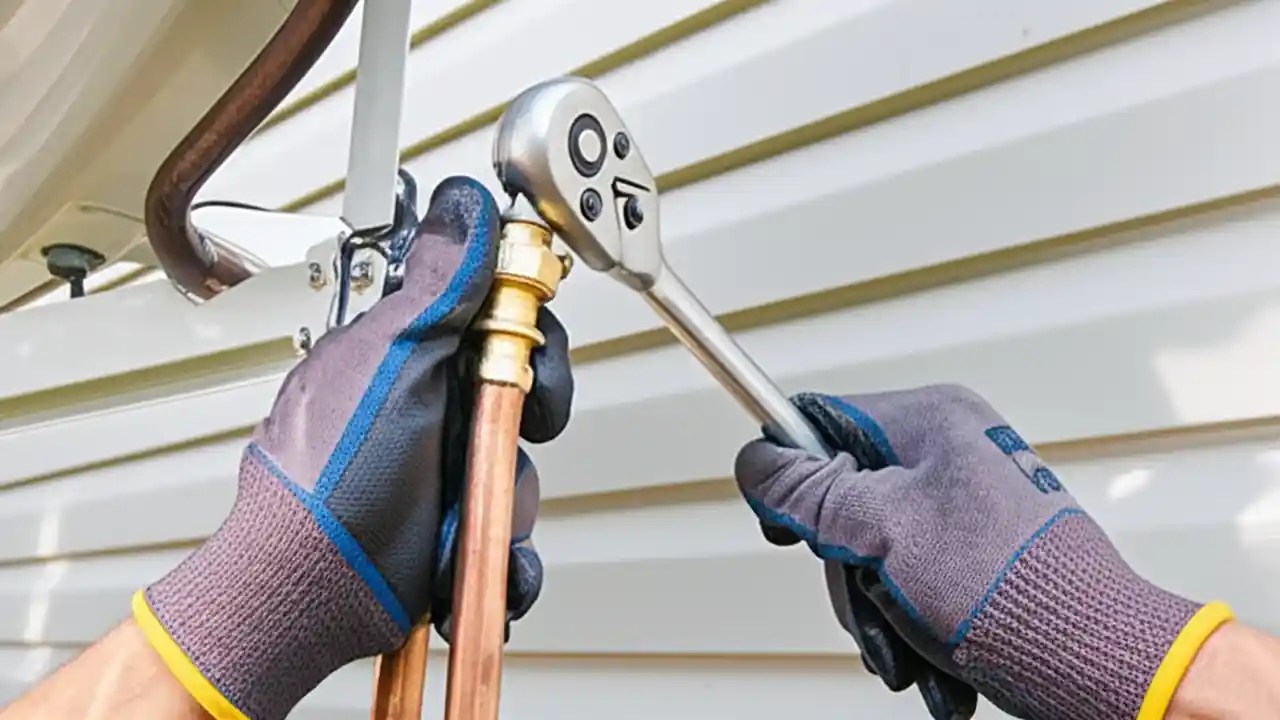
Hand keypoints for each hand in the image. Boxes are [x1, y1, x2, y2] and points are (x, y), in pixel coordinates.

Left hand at [130, 177, 572, 719]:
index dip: (521, 320)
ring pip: (517, 462)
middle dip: (531, 407)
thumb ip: (438, 284)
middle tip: (522, 417)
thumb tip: (464, 205)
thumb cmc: (328, 476)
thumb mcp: (390, 360)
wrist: (311, 587)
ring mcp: (439, 469)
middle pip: (517, 384)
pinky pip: (509, 534)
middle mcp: (424, 406)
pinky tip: (488, 557)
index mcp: (404, 354)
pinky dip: (506, 553)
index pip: (485, 311)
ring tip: (469, 506)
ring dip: (507, 492)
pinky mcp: (453, 529)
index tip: (530, 333)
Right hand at [735, 385, 1231, 719]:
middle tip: (870, 602)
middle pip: (843, 502)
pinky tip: (933, 660)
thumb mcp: (878, 529)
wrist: (1093, 660)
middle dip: (849, 573)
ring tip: (910, 651)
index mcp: (931, 420)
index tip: (785, 528)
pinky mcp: (976, 555)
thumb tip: (754, 460)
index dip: (792, 476)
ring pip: (873, 552)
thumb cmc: (1005, 587)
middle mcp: (949, 454)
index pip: (823, 422)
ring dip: (881, 613)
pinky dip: (913, 628)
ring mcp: (965, 506)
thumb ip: (805, 492)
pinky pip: (912, 583)